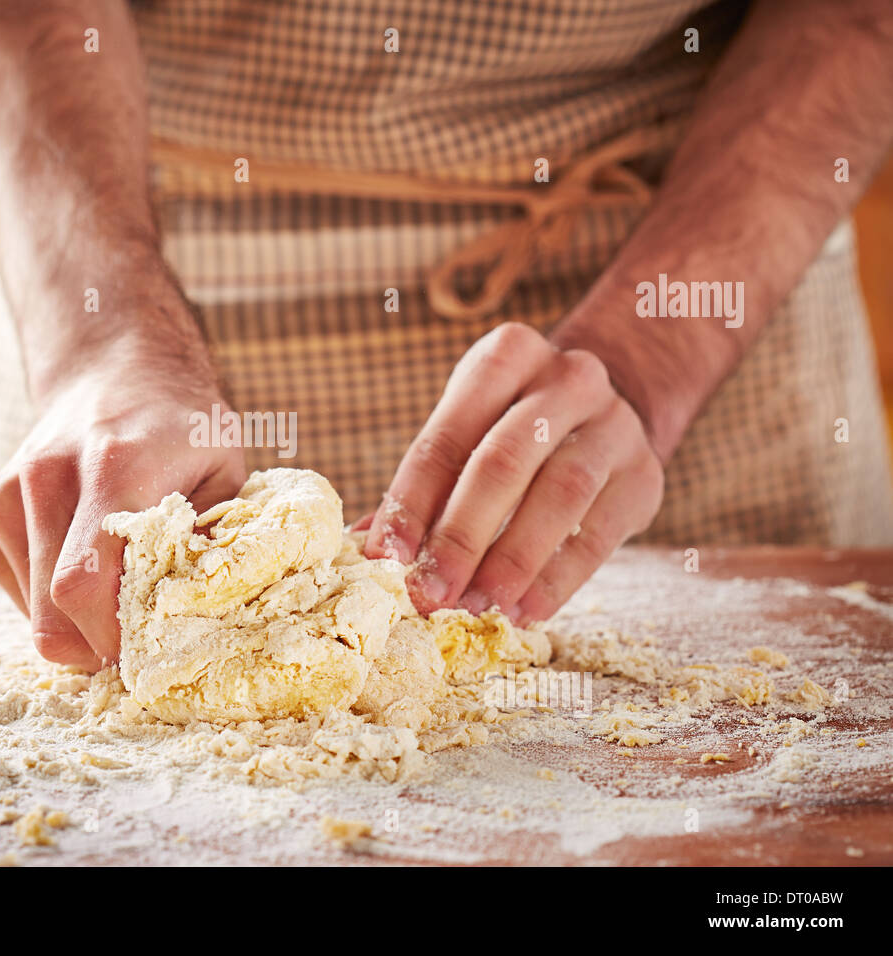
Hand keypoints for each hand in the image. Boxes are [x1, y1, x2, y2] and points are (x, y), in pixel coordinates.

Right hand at [0, 340, 245, 669]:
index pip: (84, 586)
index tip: (150, 651)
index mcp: (115, 469)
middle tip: (137, 642)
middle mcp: (48, 476)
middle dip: (95, 646)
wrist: (115, 369)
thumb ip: (214, 540)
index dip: (112, 640)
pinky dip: (47, 598)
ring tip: (118, 585)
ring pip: (30, 609)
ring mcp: (7, 490)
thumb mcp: (224, 470)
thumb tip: (203, 619)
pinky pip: (13, 588)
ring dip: (74, 621)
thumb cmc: (182, 428)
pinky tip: (82, 562)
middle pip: (50, 611)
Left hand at [363, 322, 663, 623]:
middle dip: (461, 536)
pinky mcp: (646, 473)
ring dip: (512, 560)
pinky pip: (601, 532)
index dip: (411, 501)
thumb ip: (422, 488)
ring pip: (560, 495)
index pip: (446, 436)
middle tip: (431, 593)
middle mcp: (567, 378)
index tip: (387, 557)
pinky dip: (559, 577)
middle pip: (503, 462)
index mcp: (505, 357)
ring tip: (479, 606)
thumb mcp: (467, 432)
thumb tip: (364, 551)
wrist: (604, 416)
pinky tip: (526, 610)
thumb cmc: (512, 430)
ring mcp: (615, 422)